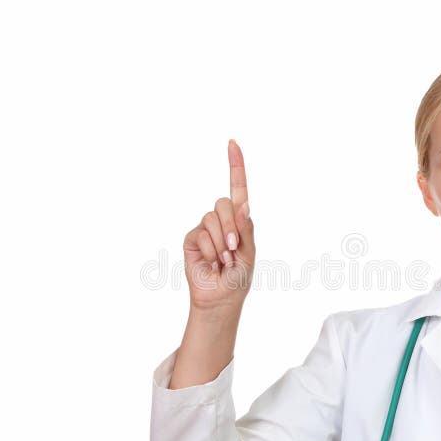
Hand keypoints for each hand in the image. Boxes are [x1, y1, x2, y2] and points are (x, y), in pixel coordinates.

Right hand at [182, 139, 254, 312]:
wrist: (220, 298)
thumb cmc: (238, 277)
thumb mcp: (249, 252)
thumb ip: (246, 228)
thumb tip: (244, 205)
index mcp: (239, 220)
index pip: (237, 188)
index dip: (235, 166)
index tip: (232, 143)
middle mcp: (221, 220)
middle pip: (224, 203)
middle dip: (231, 226)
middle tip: (233, 249)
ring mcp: (204, 228)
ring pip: (212, 218)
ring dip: (221, 242)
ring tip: (224, 260)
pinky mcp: (191, 239)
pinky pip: (201, 234)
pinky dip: (211, 250)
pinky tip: (213, 263)